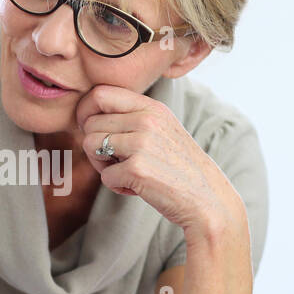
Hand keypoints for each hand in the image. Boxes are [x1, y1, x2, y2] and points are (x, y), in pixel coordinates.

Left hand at [74, 85, 245, 236]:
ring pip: (90, 146)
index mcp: (151, 107)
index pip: (100, 94)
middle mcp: (146, 120)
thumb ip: (132, 117)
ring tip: (124, 173)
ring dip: (101, 165)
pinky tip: (137, 187)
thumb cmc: (178, 166)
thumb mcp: (161, 129)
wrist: (207, 198)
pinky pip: (104, 176)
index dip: (85, 112)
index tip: (90, 130)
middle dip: (95, 146)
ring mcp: (141, 143)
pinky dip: (116, 186)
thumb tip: (87, 117)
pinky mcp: (137, 169)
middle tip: (115, 162)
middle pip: (90, 124)